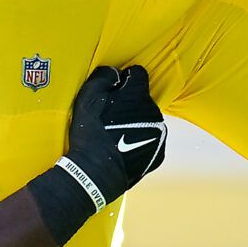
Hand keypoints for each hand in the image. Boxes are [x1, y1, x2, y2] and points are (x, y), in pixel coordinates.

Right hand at [60, 64, 167, 204]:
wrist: (96, 173)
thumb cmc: (90, 134)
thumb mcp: (87, 98)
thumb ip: (104, 77)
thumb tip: (116, 73)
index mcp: (138, 95)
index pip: (139, 74)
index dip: (125, 79)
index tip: (116, 88)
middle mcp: (154, 111)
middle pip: (143, 99)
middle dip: (130, 104)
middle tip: (111, 118)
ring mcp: (159, 134)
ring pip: (148, 120)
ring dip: (136, 122)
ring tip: (117, 136)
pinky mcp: (159, 153)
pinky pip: (151, 140)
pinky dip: (141, 141)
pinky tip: (124, 148)